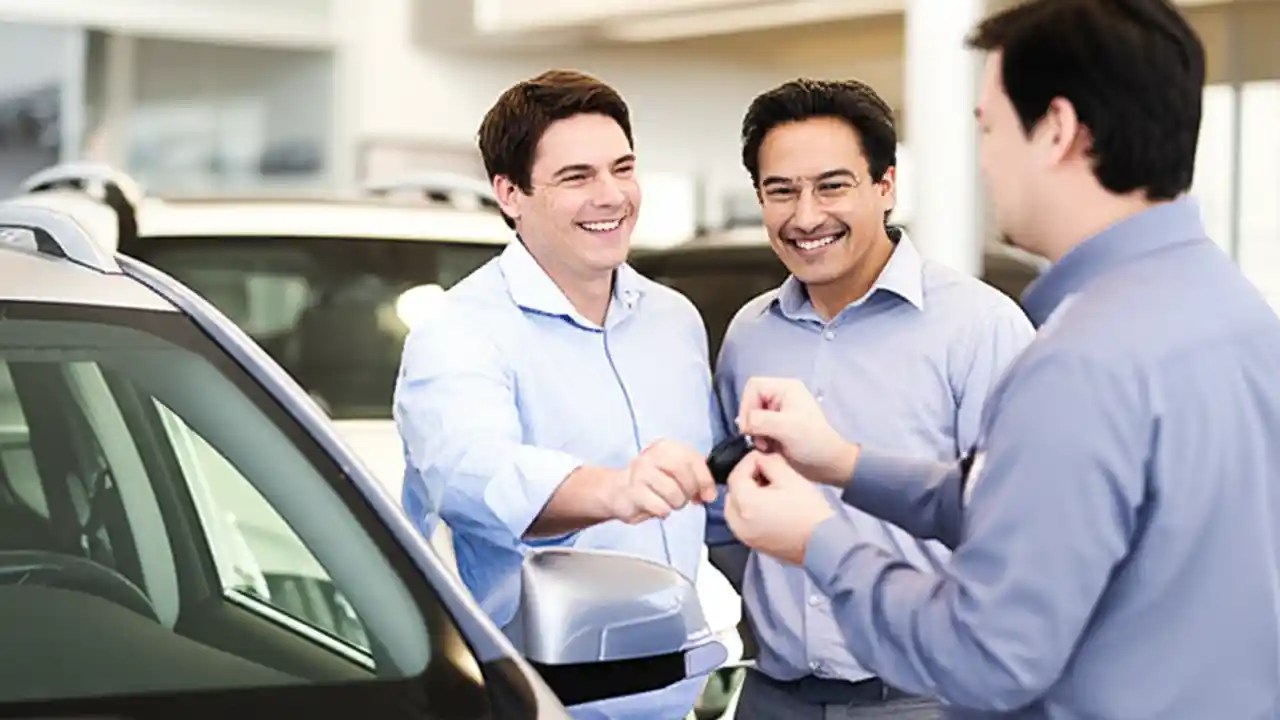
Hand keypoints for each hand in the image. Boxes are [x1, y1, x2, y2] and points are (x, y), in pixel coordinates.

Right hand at [609, 439, 717, 523]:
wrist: (618, 491)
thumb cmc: (653, 482)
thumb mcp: (674, 473)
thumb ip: (695, 478)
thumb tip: (710, 495)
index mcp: (666, 447)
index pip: (693, 459)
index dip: (705, 479)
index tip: (708, 494)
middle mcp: (652, 456)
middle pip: (683, 472)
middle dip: (690, 491)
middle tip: (686, 499)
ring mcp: (640, 473)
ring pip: (673, 493)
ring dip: (676, 504)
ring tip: (668, 502)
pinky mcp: (633, 493)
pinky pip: (660, 507)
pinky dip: (663, 511)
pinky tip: (657, 507)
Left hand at [724, 451, 834, 564]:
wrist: (824, 543)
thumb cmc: (809, 512)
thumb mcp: (789, 477)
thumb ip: (770, 462)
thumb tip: (761, 458)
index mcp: (745, 504)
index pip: (736, 474)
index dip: (749, 461)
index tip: (762, 458)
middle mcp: (739, 522)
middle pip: (733, 491)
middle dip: (747, 478)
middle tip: (766, 472)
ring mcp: (745, 536)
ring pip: (736, 507)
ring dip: (747, 494)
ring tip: (769, 489)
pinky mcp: (753, 544)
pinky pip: (742, 521)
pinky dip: (750, 510)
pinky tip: (769, 505)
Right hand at [736, 377, 858, 485]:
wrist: (827, 464)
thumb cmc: (812, 441)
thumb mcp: (786, 427)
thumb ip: (761, 420)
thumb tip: (744, 424)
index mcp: (786, 388)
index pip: (754, 386)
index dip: (747, 404)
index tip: (748, 426)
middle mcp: (781, 396)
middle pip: (751, 401)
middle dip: (751, 421)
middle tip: (757, 438)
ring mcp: (778, 412)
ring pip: (752, 417)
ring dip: (754, 432)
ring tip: (765, 445)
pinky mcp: (776, 427)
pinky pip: (757, 428)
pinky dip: (759, 438)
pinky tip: (768, 448)